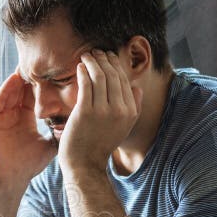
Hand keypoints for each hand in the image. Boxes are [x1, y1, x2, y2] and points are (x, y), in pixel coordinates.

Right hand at [0, 71, 56, 186]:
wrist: (11, 178)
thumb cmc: (29, 165)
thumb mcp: (49, 146)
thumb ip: (60, 133)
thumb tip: (79, 123)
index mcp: (26, 120)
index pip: (34, 98)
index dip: (43, 86)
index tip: (55, 74)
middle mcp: (13, 116)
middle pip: (22, 92)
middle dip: (31, 78)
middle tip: (41, 62)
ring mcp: (2, 117)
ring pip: (11, 92)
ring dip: (19, 79)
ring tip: (28, 64)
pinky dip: (6, 89)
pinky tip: (14, 78)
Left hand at [58, 50, 142, 172]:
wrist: (85, 164)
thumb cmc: (100, 144)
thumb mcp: (123, 127)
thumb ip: (133, 106)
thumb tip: (137, 86)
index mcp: (130, 112)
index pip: (124, 81)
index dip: (116, 65)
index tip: (107, 56)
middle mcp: (119, 110)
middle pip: (113, 76)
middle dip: (104, 60)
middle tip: (96, 52)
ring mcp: (102, 111)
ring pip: (100, 77)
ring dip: (93, 62)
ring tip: (86, 55)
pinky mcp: (85, 112)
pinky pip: (86, 85)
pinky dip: (83, 72)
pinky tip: (80, 66)